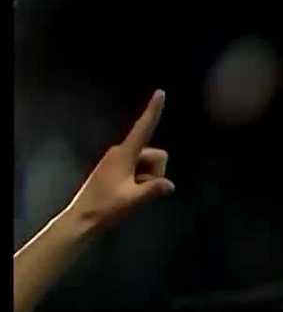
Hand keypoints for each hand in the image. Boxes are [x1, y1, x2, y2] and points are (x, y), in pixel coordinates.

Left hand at [65, 90, 173, 230]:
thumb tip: (170, 184)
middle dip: (156, 171)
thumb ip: (154, 189)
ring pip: (149, 163)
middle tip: (140, 190)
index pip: (143, 128)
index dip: (153, 111)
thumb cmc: (106, 207)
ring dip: (149, 178)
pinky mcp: (117, 168)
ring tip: (133, 193)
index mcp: (124, 154)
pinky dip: (142, 180)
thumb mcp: (133, 200)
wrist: (83, 219)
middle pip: (155, 154)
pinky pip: (140, 169)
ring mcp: (119, 160)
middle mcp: (121, 152)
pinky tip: (130, 193)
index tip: (160, 93)